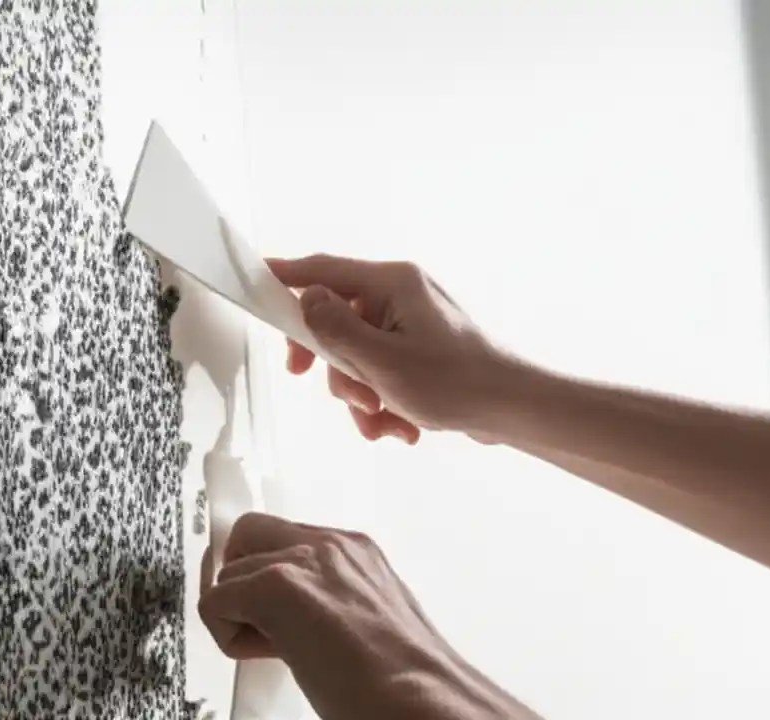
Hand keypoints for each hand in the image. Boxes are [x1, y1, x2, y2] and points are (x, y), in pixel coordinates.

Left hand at [198, 512, 536, 719]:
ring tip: (283, 652)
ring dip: (240, 616)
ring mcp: (302, 560)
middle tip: (265, 626)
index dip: (269, 576)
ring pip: (228, 573)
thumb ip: (333, 600)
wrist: (421, 699)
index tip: (282, 618)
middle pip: (247, 534)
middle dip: (241, 577)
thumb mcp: (370, 618)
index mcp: (355, 551)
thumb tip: (297, 618)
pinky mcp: (276, 587)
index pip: (284, 539)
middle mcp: (330, 545)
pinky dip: (229, 637)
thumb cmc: (405, 679)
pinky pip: (214, 603)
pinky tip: (272, 657)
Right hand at [268, 255, 513, 443]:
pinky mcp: (419, 350)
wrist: (515, 409)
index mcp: (393, 283)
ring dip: (359, 393)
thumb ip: (336, 330)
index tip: (254, 284)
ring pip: (355, 354)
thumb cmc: (457, 384)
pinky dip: (381, 401)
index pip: (324, 270)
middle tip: (331, 390)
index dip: (285, 277)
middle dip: (334, 366)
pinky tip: (398, 427)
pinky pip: (379, 370)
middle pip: (335, 319)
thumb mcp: (382, 362)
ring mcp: (411, 322)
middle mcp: (401, 294)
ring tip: (382, 420)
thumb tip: (306, 299)